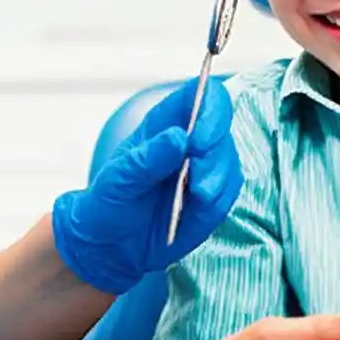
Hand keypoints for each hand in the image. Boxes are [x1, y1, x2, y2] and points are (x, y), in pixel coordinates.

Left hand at [51, 76, 241, 293]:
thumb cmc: (109, 203)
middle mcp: (188, 140)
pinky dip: (219, 199)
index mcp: (164, 123)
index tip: (200, 136)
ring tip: (196, 195)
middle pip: (221, 124)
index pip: (199, 94)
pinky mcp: (213, 196)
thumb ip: (147, 159)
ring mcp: (203, 167)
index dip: (209, 104)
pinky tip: (198, 208)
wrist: (111, 245)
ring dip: (217, 178)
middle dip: (214, 147)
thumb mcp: (118, 180)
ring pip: (230, 158)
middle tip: (196, 173)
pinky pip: (230, 190)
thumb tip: (178, 137)